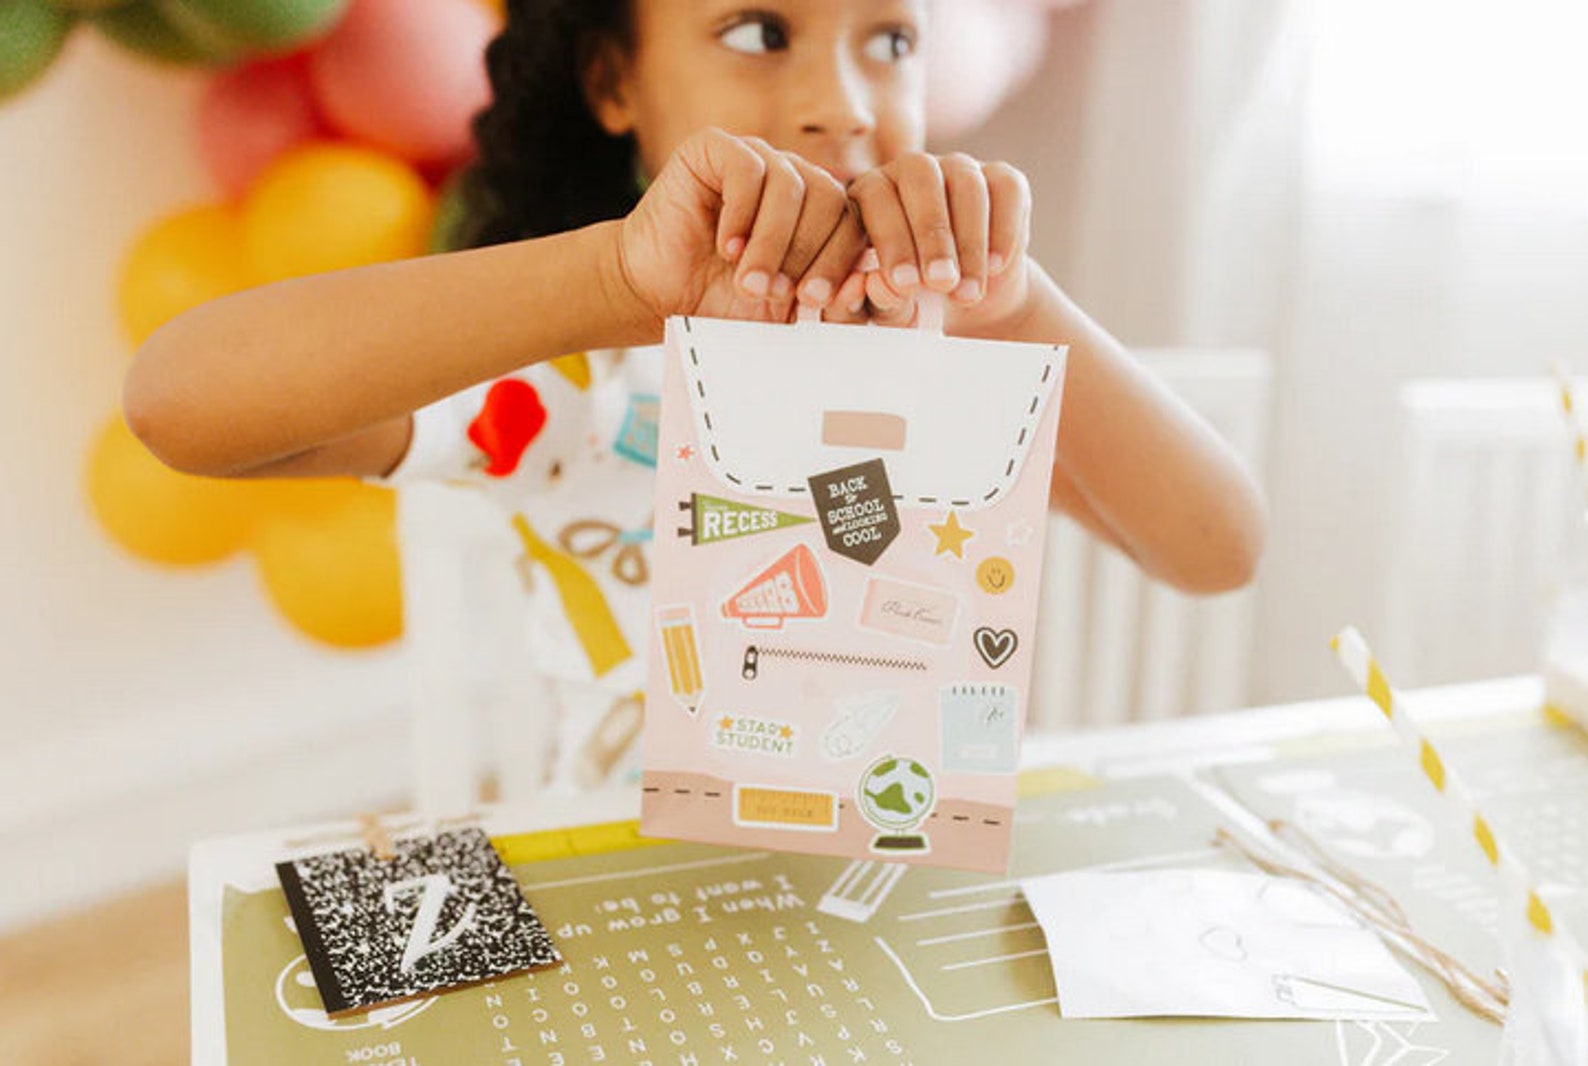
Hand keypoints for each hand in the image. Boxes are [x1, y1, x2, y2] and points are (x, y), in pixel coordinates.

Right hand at [615, 128, 867, 325]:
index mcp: (818, 211)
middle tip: (777, 294)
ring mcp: (755, 158)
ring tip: (748, 279)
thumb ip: (827, 298)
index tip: (813, 303)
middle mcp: (792, 178)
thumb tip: (867, 285)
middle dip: (807, 253)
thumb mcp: (785, 309)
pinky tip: (725, 247)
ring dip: (772, 241)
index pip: (853, 221)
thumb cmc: (723, 303)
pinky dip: (741, 213)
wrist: (658, 294)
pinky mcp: (714, 149)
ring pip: (791, 184)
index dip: (839, 262)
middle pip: (829, 197)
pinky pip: (746, 168)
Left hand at [845, 152, 1033, 333]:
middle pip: (921, 177)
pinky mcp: (1002, 177)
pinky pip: (1006, 189)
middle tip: (940, 283)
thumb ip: (880, 297)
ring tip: (967, 291)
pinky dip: (1003, 230)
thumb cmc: (914, 295)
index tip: (904, 285)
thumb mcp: (894, 305)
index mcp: (871, 189)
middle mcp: (913, 167)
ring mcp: (959, 166)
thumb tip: (878, 285)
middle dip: (932, 236)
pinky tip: (995, 267)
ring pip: (967, 184)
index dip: (891, 240)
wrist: (967, 294)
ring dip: (969, 243)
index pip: (875, 195)